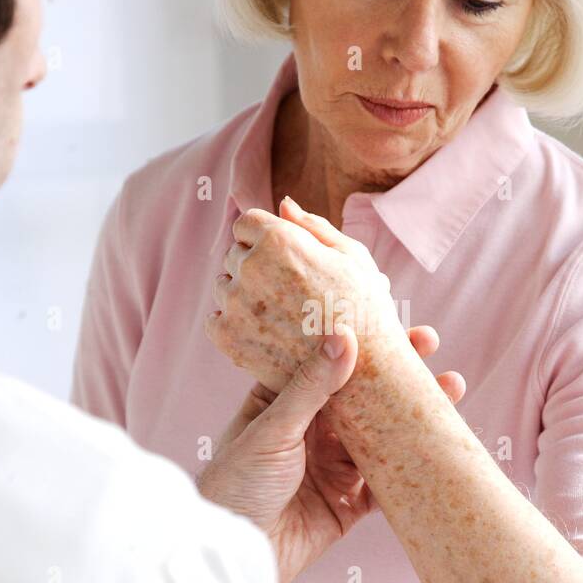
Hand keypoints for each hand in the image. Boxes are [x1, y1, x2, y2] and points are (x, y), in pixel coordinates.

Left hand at [201, 324, 465, 582]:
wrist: (236, 552)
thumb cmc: (235, 483)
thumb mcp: (272, 428)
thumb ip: (310, 387)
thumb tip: (344, 337)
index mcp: (285, 403)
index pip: (327, 362)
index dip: (359, 341)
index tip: (389, 320)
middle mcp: (312, 430)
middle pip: (363, 395)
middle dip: (397, 371)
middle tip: (430, 345)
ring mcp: (333, 465)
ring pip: (384, 434)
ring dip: (414, 413)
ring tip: (449, 387)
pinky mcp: (349, 503)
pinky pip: (388, 481)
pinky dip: (413, 465)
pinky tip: (440, 443)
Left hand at [206, 197, 408, 393]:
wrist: (363, 379)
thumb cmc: (366, 313)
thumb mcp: (352, 258)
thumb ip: (313, 227)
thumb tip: (284, 204)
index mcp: (280, 239)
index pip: (247, 223)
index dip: (266, 240)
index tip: (286, 260)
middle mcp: (251, 267)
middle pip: (236, 255)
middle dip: (256, 267)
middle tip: (291, 292)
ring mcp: (235, 304)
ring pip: (224, 287)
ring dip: (244, 296)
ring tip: (281, 316)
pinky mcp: (227, 337)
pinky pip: (216, 320)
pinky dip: (234, 326)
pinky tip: (265, 335)